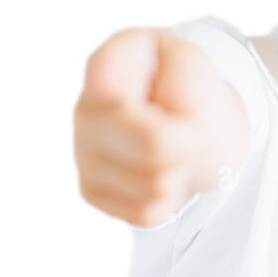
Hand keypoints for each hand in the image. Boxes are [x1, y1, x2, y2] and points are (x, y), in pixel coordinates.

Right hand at [73, 28, 248, 226]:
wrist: (188, 119)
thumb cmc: (187, 86)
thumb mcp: (196, 69)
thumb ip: (185, 97)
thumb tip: (159, 145)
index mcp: (106, 63)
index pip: (124, 102)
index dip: (172, 116)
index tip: (176, 104)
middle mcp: (84, 109)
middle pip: (153, 148)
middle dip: (187, 145)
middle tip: (185, 129)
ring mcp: (81, 152)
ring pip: (152, 188)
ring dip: (180, 173)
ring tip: (175, 149)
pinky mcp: (90, 191)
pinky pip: (145, 213)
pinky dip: (169, 199)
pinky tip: (162, 172)